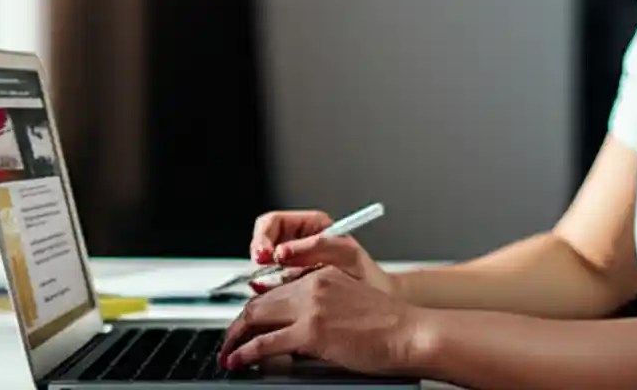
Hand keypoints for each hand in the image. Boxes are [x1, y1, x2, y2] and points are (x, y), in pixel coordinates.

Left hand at [219, 266, 428, 374]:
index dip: (256, 310)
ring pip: (257, 318)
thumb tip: (290, 335)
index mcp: (322, 276)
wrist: (408, 332)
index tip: (246, 324)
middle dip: (239, 324)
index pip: (277, 290)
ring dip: (236, 338)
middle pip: (261, 302)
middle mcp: (313, 285)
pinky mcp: (311, 330)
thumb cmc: (387, 326)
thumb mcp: (348, 305)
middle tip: (229, 341)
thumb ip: (319, 311)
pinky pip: (266, 342)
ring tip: (228, 354)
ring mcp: (311, 307)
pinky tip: (238, 360)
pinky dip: (246, 352)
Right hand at [250, 210, 395, 294]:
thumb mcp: (345, 255)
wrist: (378, 303)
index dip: (264, 237)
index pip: (274, 222)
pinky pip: (270, 285)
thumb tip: (283, 251)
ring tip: (266, 286)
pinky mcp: (291, 286)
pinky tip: (273, 298)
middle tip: (261, 268)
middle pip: (263, 241)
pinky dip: (268, 291)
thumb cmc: (368, 276)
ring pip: (263, 266)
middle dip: (259, 254)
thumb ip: (314, 246)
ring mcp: (293, 265)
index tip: (266, 255)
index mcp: (312, 227)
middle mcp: (299, 242)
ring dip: (262, 275)